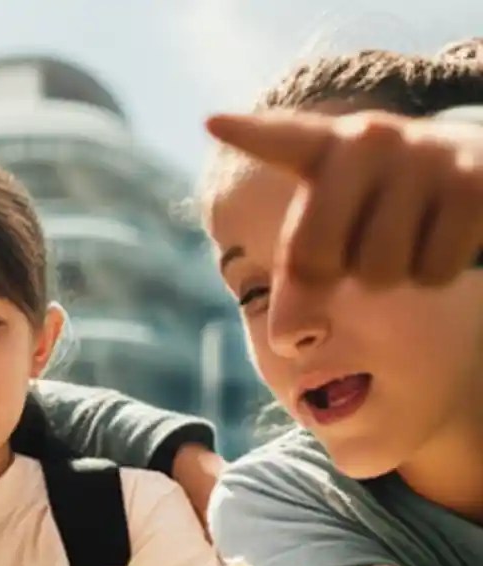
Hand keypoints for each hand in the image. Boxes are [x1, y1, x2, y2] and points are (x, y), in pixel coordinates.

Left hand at [206, 109, 482, 291]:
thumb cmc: (392, 209)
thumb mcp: (339, 228)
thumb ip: (299, 281)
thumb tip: (289, 342)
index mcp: (326, 147)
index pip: (282, 140)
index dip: (249, 133)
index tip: (212, 122)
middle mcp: (371, 140)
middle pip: (316, 256)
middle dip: (333, 276)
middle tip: (359, 250)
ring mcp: (424, 156)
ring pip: (379, 272)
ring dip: (395, 274)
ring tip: (413, 232)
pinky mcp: (473, 184)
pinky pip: (433, 272)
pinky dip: (437, 273)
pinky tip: (447, 233)